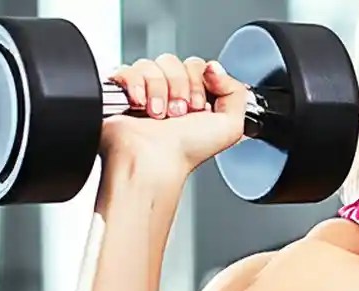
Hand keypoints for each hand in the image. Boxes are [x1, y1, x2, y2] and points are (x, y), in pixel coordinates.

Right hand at [100, 54, 250, 176]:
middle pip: (174, 61)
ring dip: (158, 90)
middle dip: (179, 87)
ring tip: (159, 115)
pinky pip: (127, 69)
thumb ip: (237, 92)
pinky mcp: (122, 92)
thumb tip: (215, 67)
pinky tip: (140, 105)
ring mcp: (145, 92)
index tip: (198, 107)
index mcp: (195, 99)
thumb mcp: (231, 126)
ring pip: (151, 64)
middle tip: (179, 113)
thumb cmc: (186, 151)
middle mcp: (170, 94)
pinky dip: (135, 84)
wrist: (154, 161)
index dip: (200, 82)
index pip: (197, 66)